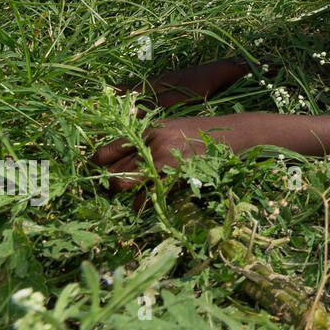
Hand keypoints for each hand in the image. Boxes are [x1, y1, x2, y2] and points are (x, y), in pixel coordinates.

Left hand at [93, 119, 214, 206]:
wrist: (231, 133)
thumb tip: (121, 153)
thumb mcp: (169, 126)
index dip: (97, 163)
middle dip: (111, 182)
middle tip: (115, 186)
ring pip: (123, 184)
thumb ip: (145, 137)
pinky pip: (145, 196)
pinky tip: (143, 203)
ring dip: (124, 193)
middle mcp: (149, 144)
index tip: (99, 170)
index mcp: (146, 130)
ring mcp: (161, 161)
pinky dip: (141, 203)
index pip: (106, 150)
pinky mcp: (174, 175)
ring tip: (130, 193)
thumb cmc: (199, 130)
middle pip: (112, 172)